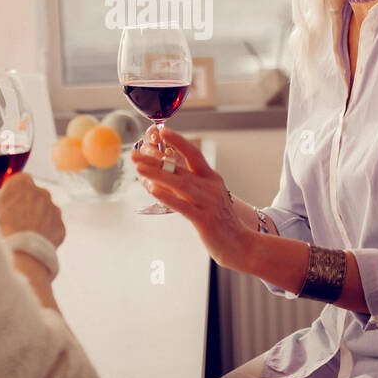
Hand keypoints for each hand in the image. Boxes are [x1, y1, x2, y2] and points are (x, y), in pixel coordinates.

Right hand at [0, 172, 64, 248]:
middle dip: (28, 206)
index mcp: (22, 182)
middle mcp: (42, 192)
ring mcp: (54, 209)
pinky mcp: (60, 226)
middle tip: (16, 222)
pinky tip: (34, 242)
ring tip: (25, 235)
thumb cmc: (2, 228)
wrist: (21, 250)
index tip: (9, 205)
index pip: (20, 182)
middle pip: (35, 197)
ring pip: (45, 212)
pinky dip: (46, 234)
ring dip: (38, 220)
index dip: (14, 195)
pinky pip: (53, 228)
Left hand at [131, 126, 251, 269]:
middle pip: (180, 168)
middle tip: (135, 154)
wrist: (242, 245)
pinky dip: (166, 196)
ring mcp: (208, 202)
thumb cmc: (221, 223)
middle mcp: (210, 187)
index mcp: (212, 178)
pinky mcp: (204, 220)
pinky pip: (182, 205)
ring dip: (156, 174)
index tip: (162, 132)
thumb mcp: (209, 198)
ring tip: (138, 168)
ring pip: (179, 183)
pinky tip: (152, 189)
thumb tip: (166, 177)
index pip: (194, 154)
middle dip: (155, 160)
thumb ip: (191, 187)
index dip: (178, 141)